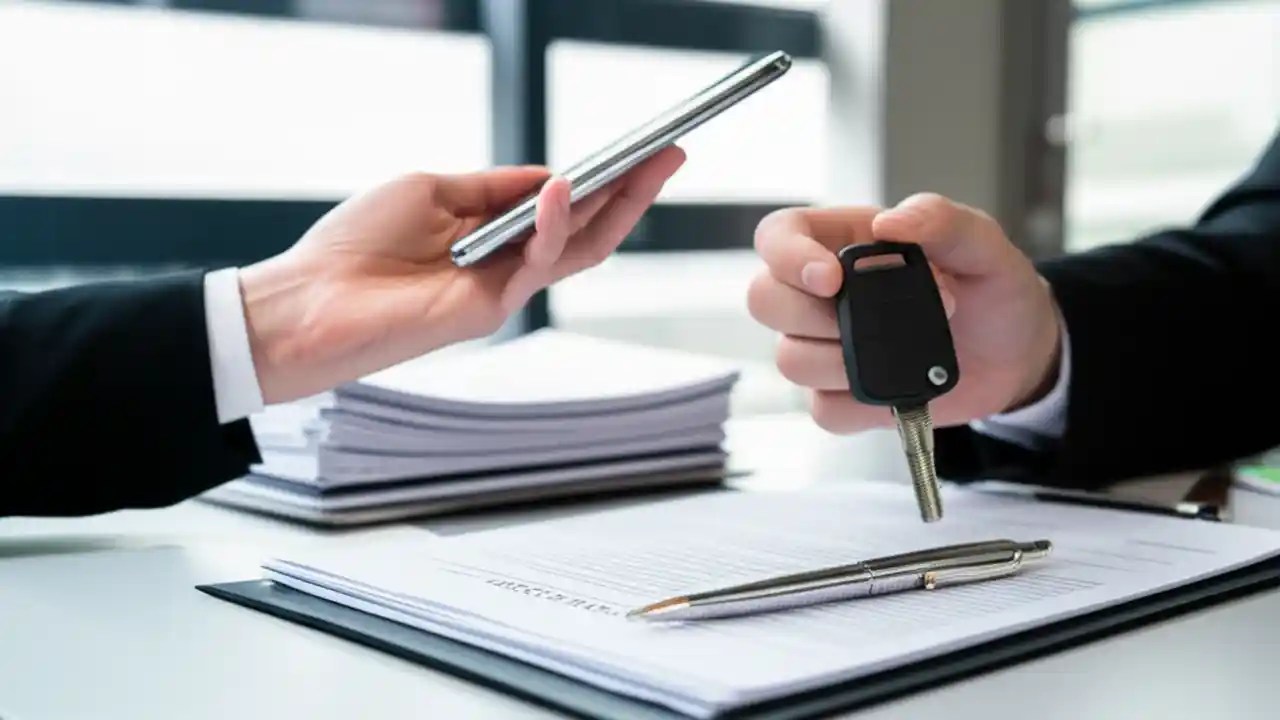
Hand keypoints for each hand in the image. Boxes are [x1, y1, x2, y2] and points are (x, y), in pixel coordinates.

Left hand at [237, 146, 685, 403]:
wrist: (307, 302)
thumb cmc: (354, 246)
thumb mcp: (429, 191)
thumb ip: (490, 186)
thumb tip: (547, 175)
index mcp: (491, 237)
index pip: (560, 207)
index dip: (601, 178)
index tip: (638, 148)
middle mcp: (505, 266)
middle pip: (586, 229)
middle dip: (633, 191)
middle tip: (672, 155)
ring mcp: (502, 291)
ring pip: (578, 249)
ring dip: (618, 205)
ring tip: (651, 165)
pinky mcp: (489, 308)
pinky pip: (534, 262)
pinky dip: (550, 221)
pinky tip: (561, 186)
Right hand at [747, 193, 1062, 432]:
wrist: (1016, 355)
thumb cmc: (992, 291)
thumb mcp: (983, 245)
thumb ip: (942, 221)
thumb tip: (891, 220)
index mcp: (843, 242)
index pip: (777, 236)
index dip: (786, 256)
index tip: (830, 278)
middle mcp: (821, 295)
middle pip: (764, 301)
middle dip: (813, 317)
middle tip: (878, 321)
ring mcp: (826, 347)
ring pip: (789, 360)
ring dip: (844, 362)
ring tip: (902, 353)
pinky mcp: (842, 395)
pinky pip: (824, 410)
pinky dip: (861, 404)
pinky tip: (897, 387)